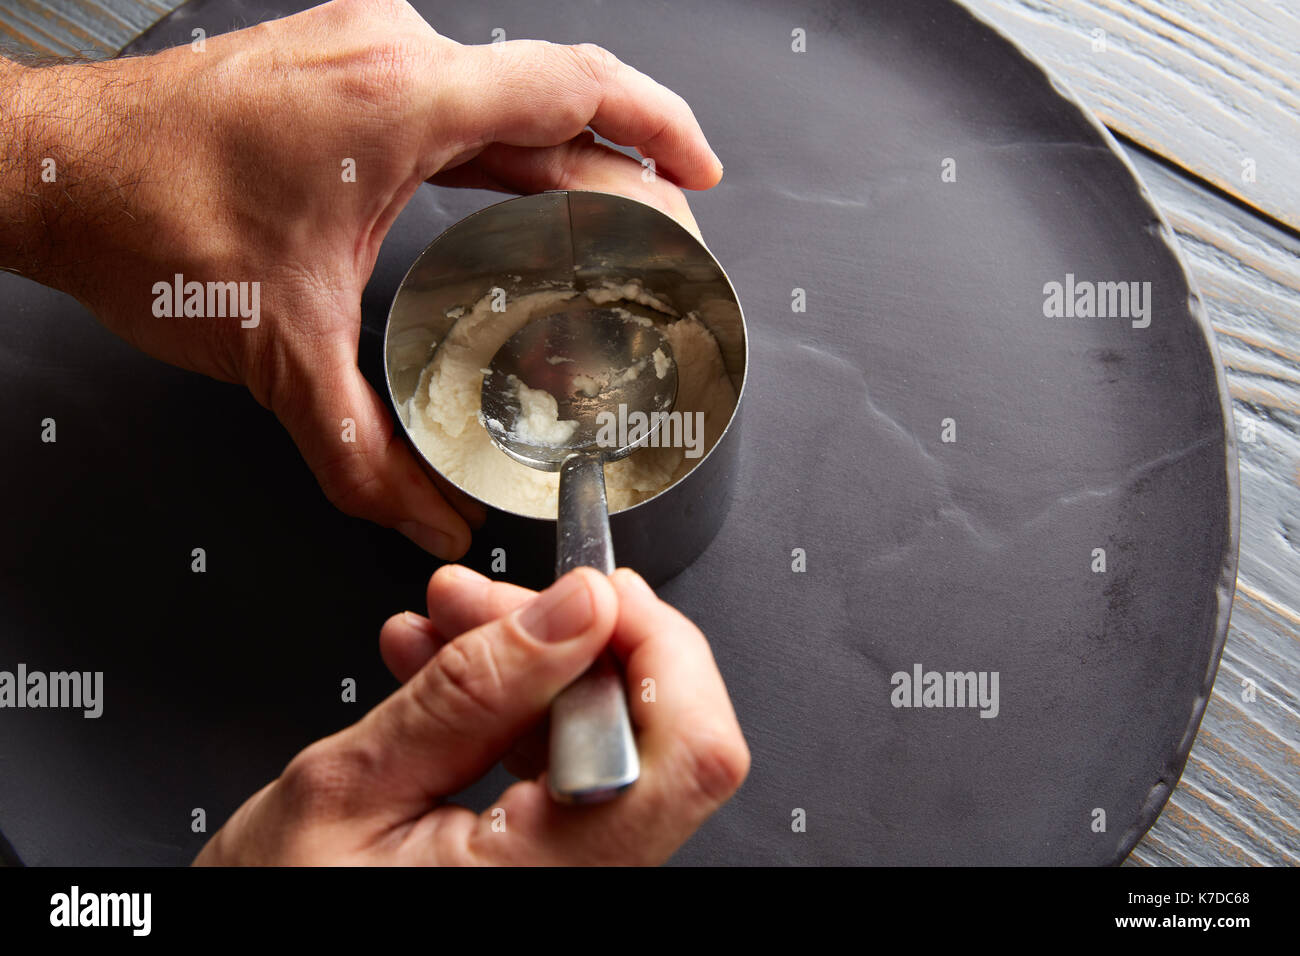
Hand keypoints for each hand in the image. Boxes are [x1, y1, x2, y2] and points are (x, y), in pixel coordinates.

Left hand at [0, 0, 722, 558]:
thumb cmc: (143, 217)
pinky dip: (502, 148)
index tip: (701, 174)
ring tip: (610, 218)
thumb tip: (428, 518)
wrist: (46, 167)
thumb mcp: (275, 352)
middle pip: (551, 99)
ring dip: (564, 153)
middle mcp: (392, 56)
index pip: (572, 86)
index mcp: (401, 100)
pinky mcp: (337, 71)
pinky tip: (513, 196)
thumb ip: (363, 451)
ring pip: (502, 97)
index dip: (657, 126)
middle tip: (666, 231)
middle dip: (624, 163)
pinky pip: (453, 103)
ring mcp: (362, 53)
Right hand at [194, 566, 748, 864]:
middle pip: (655, 732)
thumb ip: (471, 691)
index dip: (657, 649)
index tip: (590, 592)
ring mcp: (574, 873)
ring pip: (609, 735)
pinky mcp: (554, 861)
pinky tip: (446, 672)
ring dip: (532, 661)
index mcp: (546, 880)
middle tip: (481, 598)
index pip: (687, 755)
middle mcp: (582, 883)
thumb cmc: (274, 905)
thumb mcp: (348, 787)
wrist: (243, 951)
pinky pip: (566, 762)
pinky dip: (514, 703)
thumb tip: (576, 609)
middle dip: (571, 638)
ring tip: (442, 627)